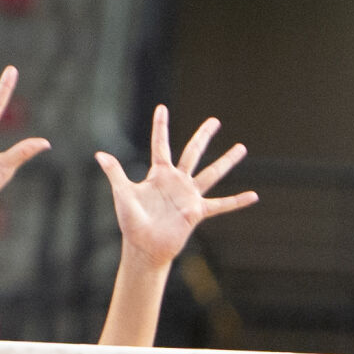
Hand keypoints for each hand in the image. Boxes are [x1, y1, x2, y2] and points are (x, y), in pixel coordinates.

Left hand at [95, 106, 256, 268]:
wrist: (143, 246)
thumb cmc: (131, 222)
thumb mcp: (123, 194)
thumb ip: (115, 173)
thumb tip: (99, 154)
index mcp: (159, 174)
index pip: (161, 144)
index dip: (161, 126)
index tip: (162, 107)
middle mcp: (177, 181)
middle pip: (193, 152)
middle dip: (203, 136)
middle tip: (215, 121)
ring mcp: (189, 196)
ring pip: (211, 173)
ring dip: (227, 161)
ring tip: (242, 148)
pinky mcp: (197, 212)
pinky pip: (221, 205)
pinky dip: (237, 201)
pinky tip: (254, 196)